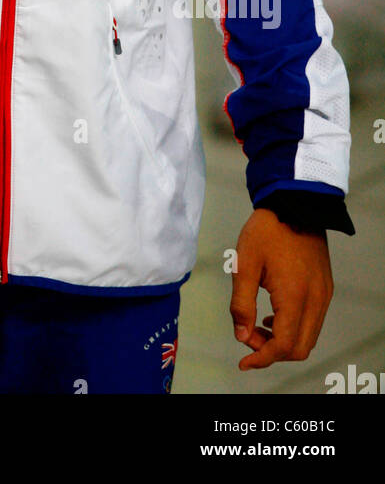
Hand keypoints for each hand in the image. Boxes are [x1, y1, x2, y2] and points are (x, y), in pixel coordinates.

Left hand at [230, 209, 332, 368]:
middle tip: (248, 337)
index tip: (244, 362)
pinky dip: (295, 328)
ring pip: (308, 337)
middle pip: (299, 348)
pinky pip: (313, 322)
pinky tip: (274, 316)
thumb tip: (242, 336)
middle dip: (272, 352)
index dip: (262, 358)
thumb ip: (241, 303)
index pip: (284, 345)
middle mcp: (315, 300)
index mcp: (294, 296)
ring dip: (284, 341)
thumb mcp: (244, 264)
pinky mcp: (325, 288)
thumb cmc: (267, 230)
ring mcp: (324, 295)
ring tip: (258, 326)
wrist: (295, 203)